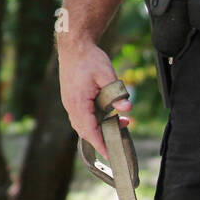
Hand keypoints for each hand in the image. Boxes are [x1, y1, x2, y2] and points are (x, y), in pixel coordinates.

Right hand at [57, 38, 131, 158]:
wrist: (74, 45)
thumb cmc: (89, 58)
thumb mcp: (107, 73)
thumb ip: (117, 93)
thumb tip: (128, 109)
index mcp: (78, 101)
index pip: (89, 129)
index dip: (100, 144)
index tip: (110, 154)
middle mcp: (71, 105)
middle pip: (85, 131)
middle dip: (103, 139)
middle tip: (121, 143)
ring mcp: (70, 103)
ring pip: (84, 125)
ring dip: (102, 129)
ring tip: (123, 124)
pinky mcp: (73, 100)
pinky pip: (84, 117)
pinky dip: (97, 121)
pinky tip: (113, 116)